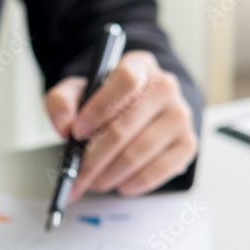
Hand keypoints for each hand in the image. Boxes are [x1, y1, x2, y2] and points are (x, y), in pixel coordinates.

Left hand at [44, 50, 196, 200]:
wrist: (139, 113)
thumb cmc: (107, 103)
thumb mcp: (77, 93)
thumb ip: (62, 103)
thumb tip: (65, 126)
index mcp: (139, 66)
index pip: (125, 81)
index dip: (99, 109)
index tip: (77, 132)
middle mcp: (165, 87)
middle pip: (126, 126)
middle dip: (94, 158)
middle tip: (78, 175)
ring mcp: (180, 117)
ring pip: (138, 153)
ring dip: (109, 175)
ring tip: (94, 181)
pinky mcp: (187, 145)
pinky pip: (157, 172)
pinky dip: (133, 184)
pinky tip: (120, 184)